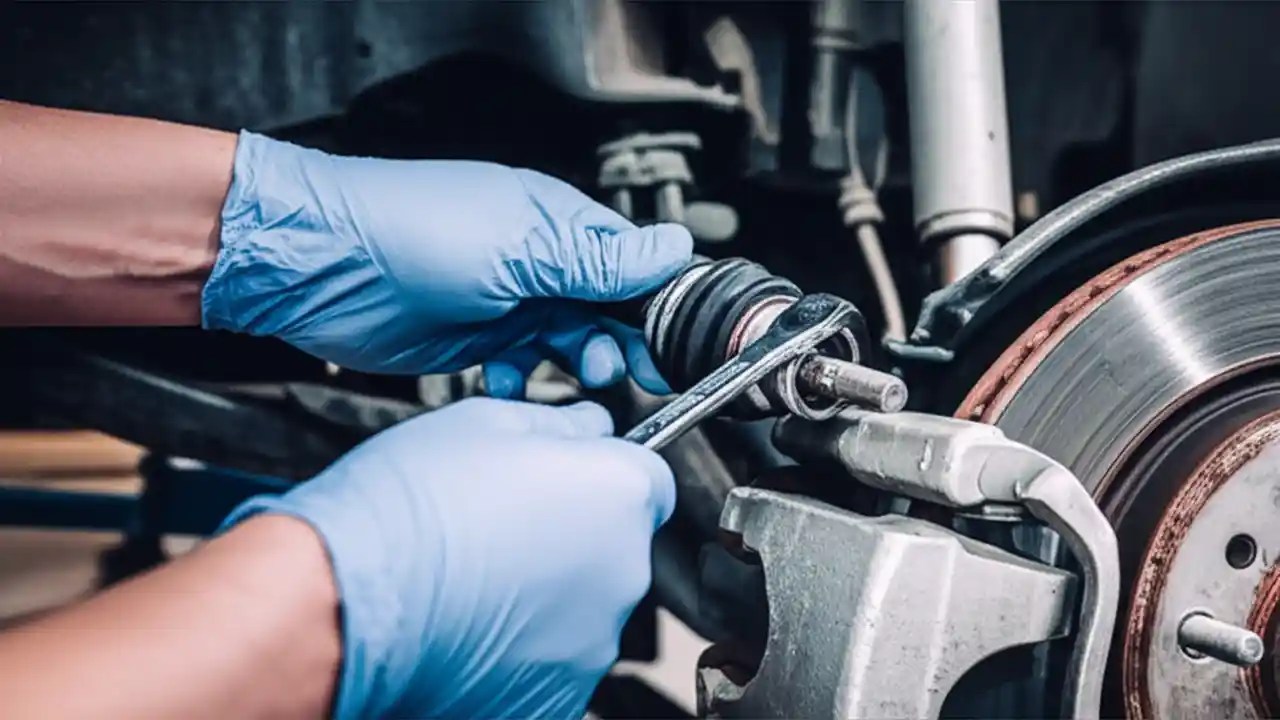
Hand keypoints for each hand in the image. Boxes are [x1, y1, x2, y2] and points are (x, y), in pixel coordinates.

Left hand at [202, 132, 691, 394]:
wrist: (321, 266)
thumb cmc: (410, 231)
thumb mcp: (522, 247)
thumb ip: (599, 259)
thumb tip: (674, 247)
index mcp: (557, 225)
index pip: (633, 264)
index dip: (658, 305)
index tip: (674, 343)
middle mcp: (538, 261)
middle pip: (609, 309)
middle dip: (625, 342)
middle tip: (633, 371)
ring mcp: (507, 300)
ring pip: (570, 341)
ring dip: (580, 362)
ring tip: (579, 376)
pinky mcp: (475, 337)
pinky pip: (524, 365)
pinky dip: (527, 381)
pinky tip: (513, 383)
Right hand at [220, 398, 674, 717]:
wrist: (346, 600)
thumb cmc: (407, 508)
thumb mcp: (487, 421)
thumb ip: (560, 423)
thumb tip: (587, 426)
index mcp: (619, 495)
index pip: (647, 478)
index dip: (602, 472)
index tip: (569, 476)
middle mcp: (623, 574)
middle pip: (614, 546)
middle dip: (571, 534)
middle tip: (501, 526)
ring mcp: (591, 644)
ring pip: (581, 607)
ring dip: (544, 594)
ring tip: (472, 578)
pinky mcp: (555, 698)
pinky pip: (550, 662)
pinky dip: (519, 649)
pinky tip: (467, 624)